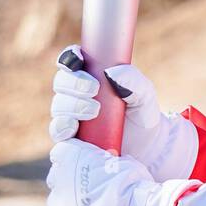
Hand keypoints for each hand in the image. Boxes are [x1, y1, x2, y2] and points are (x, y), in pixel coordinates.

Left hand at [42, 139, 184, 205]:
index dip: (72, 159)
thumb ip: (107, 160)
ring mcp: (58, 203)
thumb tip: (110, 159)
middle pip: (56, 177)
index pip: (60, 154)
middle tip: (88, 188)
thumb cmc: (132, 183)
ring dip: (67, 203)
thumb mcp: (123, 161)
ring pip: (55, 201)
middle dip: (68, 182)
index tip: (84, 164)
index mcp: (71, 156)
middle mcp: (58, 178)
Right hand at [49, 45, 192, 179]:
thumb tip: (113, 72)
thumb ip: (134, 81)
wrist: (148, 149)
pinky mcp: (71, 140)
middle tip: (93, 89)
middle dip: (74, 83)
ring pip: (58, 106)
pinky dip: (62, 126)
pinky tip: (73, 126)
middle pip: (62, 83)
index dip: (70, 57)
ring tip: (94, 110)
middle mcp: (77, 97)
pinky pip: (58, 131)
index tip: (78, 58)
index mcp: (92, 78)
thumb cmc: (142, 117)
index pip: (72, 62)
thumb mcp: (145, 96)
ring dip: (71, 105)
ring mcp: (72, 118)